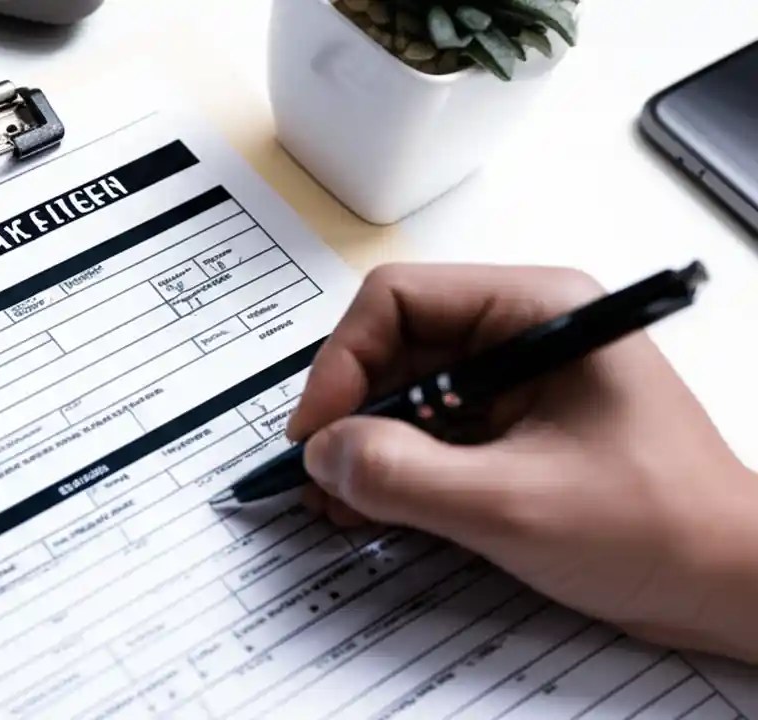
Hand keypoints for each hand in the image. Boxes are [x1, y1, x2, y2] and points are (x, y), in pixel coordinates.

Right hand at [288, 263, 757, 664]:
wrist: (727, 587)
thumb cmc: (657, 529)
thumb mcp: (512, 505)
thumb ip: (404, 476)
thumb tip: (322, 455)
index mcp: (536, 310)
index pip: (399, 300)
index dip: (342, 363)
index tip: (317, 434)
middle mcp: (522, 331)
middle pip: (395, 346)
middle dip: (349, 413)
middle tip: (318, 476)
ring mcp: (517, 380)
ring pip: (406, 392)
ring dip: (364, 446)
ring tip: (335, 501)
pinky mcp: (514, 427)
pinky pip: (432, 432)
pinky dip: (394, 468)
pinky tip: (369, 508)